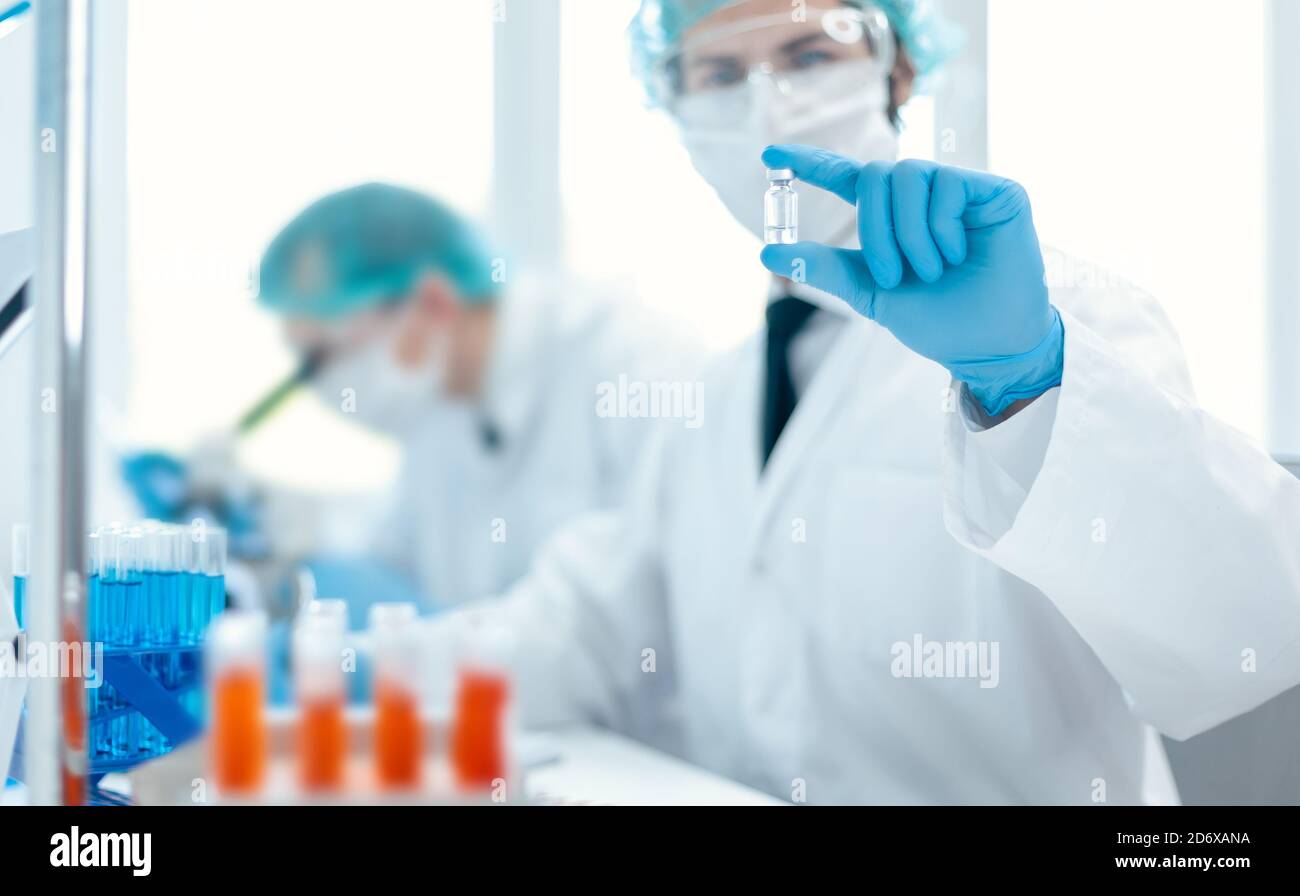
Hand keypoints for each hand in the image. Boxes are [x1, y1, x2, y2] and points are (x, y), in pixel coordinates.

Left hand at [759, 145, 1063, 415]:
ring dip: (910, 234)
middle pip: (875, 173)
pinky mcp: (994, 191)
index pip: (845, 177)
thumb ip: (825, 268)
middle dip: (875, 228)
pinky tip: (957, 254)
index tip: (768, 154)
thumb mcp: (872, 293)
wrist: (988, 345)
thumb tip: (765, 252)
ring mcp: (959, 190)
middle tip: (893, 275)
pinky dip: (942, 227)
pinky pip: (948, 184)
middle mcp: (922, 197)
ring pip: (908, 175)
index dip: (809, 163)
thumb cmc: (937, 321)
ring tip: (931, 271)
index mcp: (891, 218)